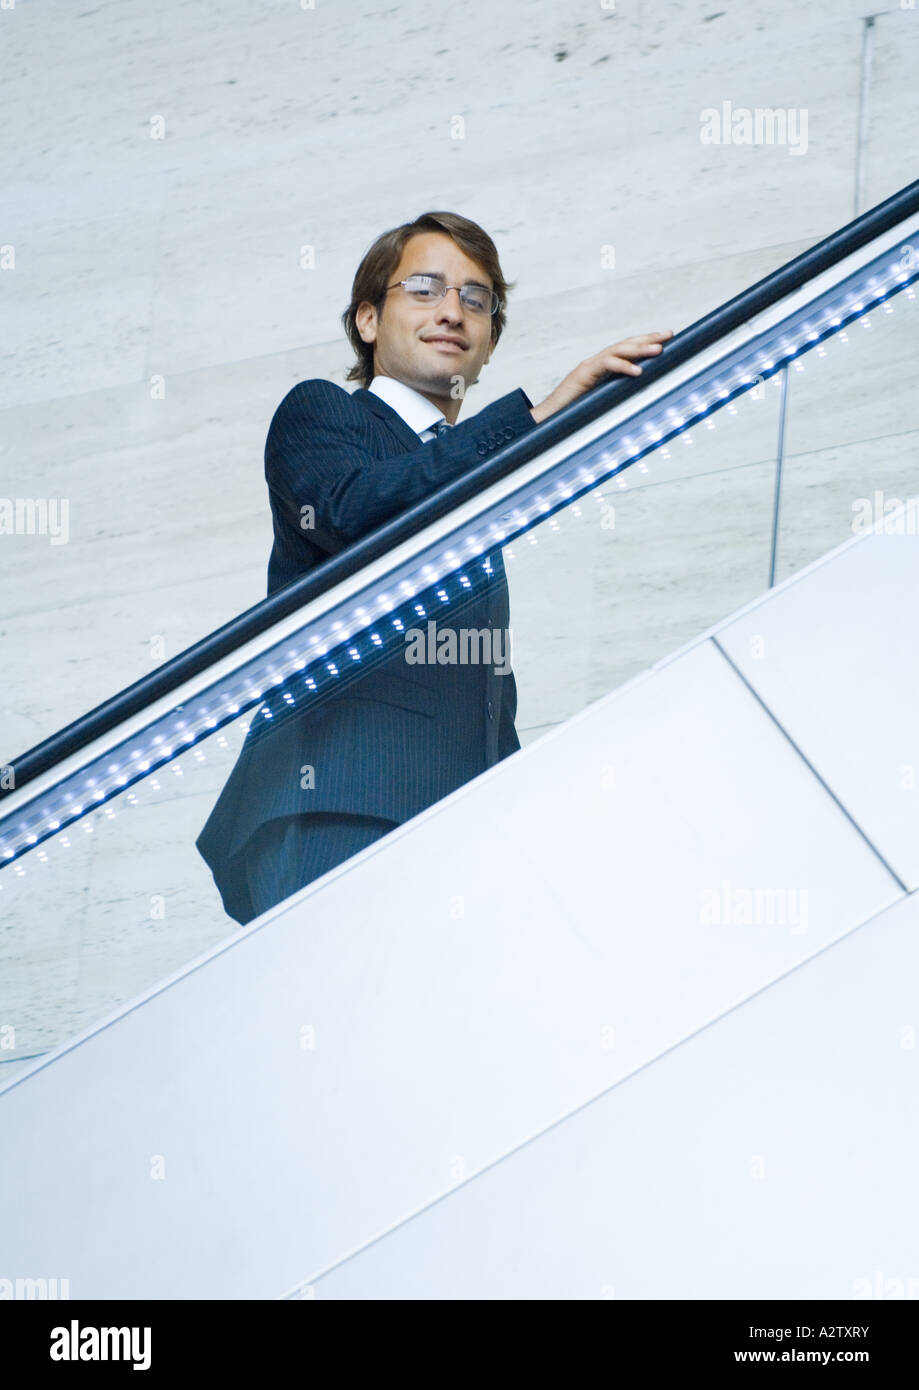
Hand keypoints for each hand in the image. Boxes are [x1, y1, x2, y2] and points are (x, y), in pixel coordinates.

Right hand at [530, 330, 673, 422]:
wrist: (547, 419)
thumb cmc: (573, 415)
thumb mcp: (602, 403)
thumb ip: (617, 397)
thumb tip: (642, 401)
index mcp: (601, 368)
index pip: (626, 350)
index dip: (645, 342)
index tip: (667, 338)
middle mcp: (595, 363)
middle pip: (625, 344)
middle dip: (648, 338)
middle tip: (669, 334)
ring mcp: (588, 367)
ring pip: (617, 350)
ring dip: (639, 348)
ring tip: (658, 350)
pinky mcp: (582, 374)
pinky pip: (605, 365)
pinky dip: (623, 366)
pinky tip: (638, 371)